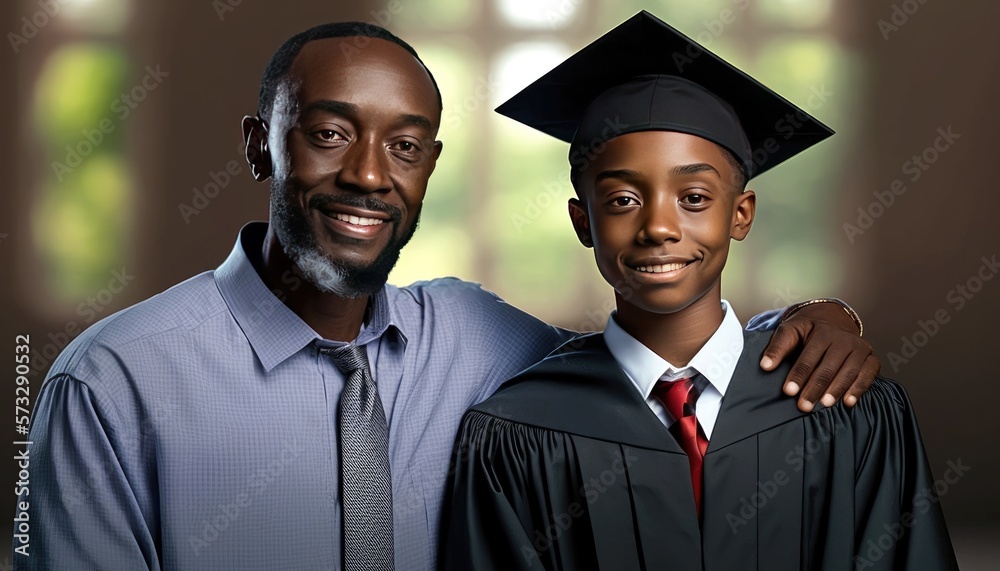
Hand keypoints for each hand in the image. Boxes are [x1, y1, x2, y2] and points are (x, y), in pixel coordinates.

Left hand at [760, 302, 879, 411]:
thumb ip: (777, 347)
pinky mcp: (871, 358)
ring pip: (848, 371)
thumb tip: (765, 365)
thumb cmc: (807, 332)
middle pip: (828, 367)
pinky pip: (869, 374)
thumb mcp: (790, 331)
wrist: (832, 321)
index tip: (788, 391)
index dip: (798, 375)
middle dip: (815, 387)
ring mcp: (859, 348)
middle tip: (803, 406)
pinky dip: (859, 388)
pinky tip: (848, 402)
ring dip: (836, 390)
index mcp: (822, 331)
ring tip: (824, 405)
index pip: (809, 356)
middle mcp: (843, 339)